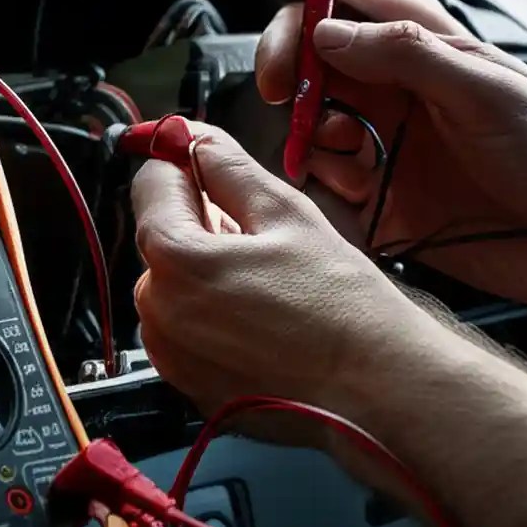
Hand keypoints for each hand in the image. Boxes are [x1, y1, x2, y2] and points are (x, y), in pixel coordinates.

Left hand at [130, 123, 434, 416]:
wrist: (374, 389)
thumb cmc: (340, 304)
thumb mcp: (286, 213)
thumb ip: (227, 166)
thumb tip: (193, 136)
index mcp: (174, 257)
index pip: (151, 180)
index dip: (186, 164)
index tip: (216, 166)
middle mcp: (157, 309)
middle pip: (164, 235)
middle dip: (204, 225)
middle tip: (266, 240)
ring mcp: (171, 354)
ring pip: (177, 284)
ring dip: (210, 272)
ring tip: (273, 286)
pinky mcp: (189, 385)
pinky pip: (188, 329)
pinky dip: (215, 316)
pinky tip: (266, 321)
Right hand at [256, 0, 526, 311]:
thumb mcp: (487, 92)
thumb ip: (407, 55)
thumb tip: (328, 33)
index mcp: (426, 48)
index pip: (346, 1)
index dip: (306, 12)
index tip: (291, 48)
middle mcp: (398, 92)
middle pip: (313, 65)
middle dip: (291, 81)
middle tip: (288, 103)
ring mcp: (388, 146)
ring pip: (312, 129)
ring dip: (313, 141)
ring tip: (354, 163)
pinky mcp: (384, 202)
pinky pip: (329, 189)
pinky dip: (328, 191)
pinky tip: (363, 199)